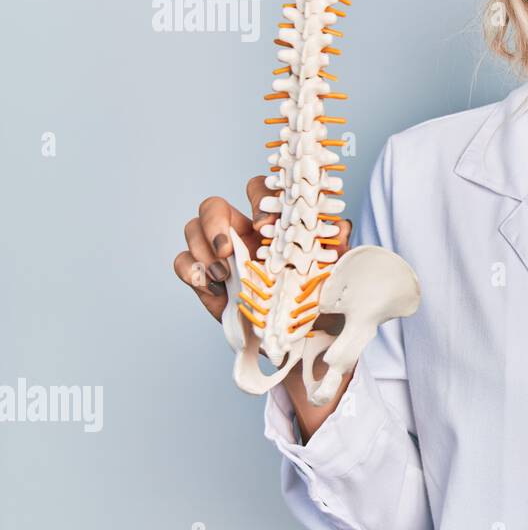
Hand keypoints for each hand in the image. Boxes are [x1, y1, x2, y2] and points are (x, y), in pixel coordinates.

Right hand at [174, 175, 351, 324]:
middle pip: (213, 205)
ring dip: (202, 248)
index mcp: (272, 223)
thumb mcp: (330, 273)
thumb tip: (342, 228)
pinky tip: (213, 288)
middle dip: (215, 222)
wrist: (295, 338)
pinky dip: (191, 271)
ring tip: (221, 274)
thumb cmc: (312, 299)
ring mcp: (218, 254)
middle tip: (228, 250)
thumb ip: (335, 249)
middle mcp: (241, 232)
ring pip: (193, 229)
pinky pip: (183, 263)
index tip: (265, 226)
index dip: (258, 200)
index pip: (258, 191)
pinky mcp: (203, 278)